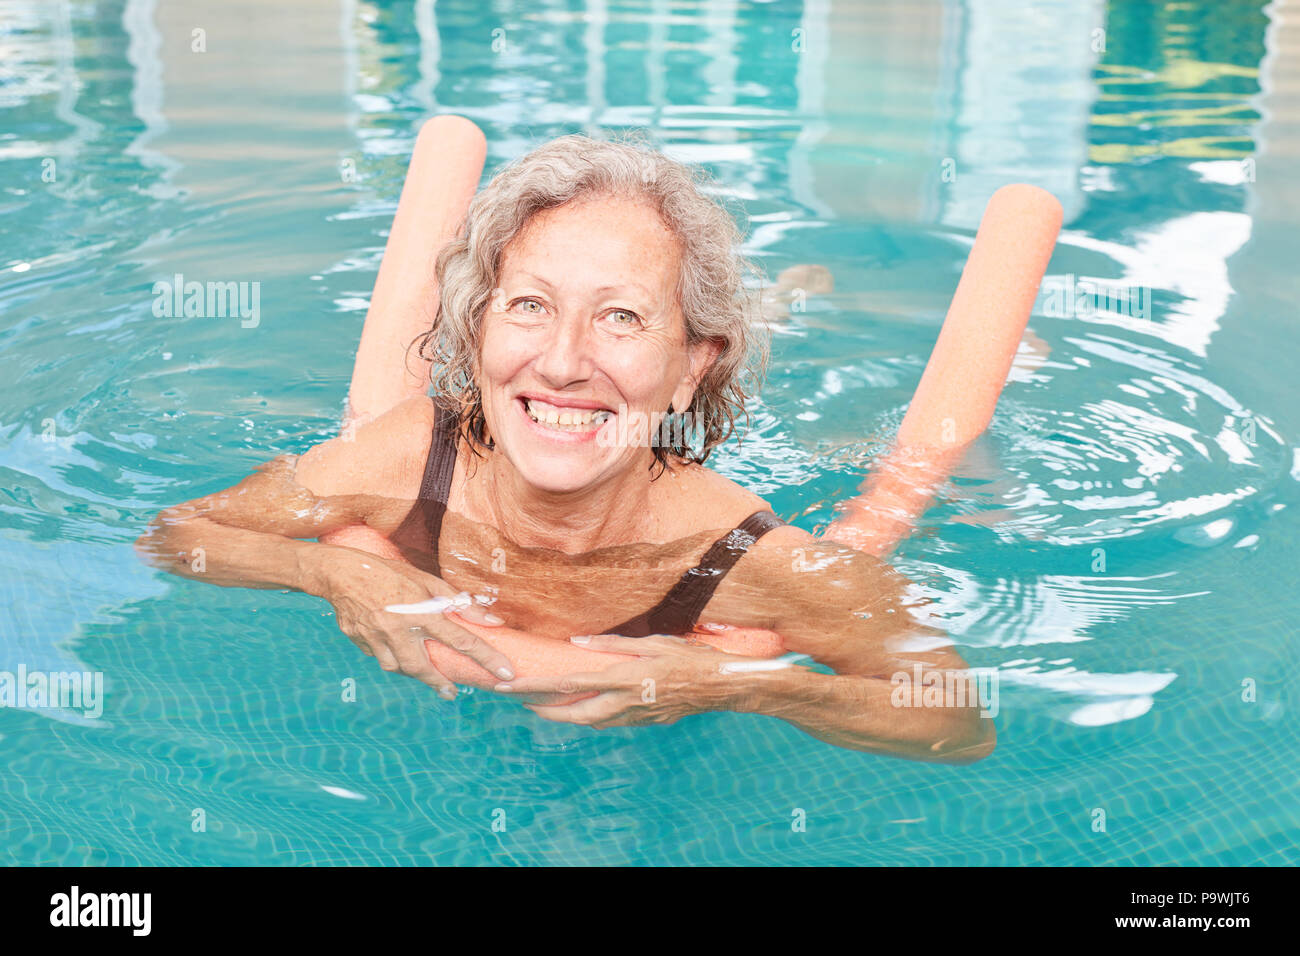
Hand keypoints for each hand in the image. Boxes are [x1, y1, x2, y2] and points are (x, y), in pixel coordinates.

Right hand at [309, 549, 513, 697]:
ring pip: (398, 668)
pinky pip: (381, 658)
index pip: (461, 640)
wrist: (341, 572)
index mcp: (422, 611)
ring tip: (426, 675)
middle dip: (439, 683)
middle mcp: (399, 628)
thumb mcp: (428, 581)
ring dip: (414, 673)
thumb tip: (493, 621)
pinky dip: (392, 659)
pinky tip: (397, 653)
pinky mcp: (360, 642)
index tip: (504, 672)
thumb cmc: (391, 573)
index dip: (486, 658)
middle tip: (450, 692)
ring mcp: (376, 638)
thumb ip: (461, 602)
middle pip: (422, 668)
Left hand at [493, 633, 746, 727]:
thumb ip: (611, 645)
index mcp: (621, 678)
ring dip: (564, 715)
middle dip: (542, 709)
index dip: (535, 687)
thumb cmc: (687, 658)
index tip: (511, 687)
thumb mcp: (651, 642)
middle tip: (520, 701)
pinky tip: (583, 707)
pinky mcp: (643, 721)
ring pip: (588, 721)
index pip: (567, 684)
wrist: (718, 687)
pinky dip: (588, 715)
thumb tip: (576, 643)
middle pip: (571, 713)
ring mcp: (633, 716)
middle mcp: (623, 702)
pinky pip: (607, 721)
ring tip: (545, 704)